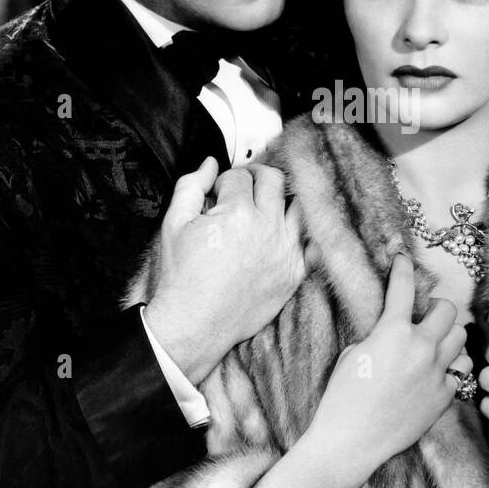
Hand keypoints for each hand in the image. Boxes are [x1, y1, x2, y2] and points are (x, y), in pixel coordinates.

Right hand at [145, 157, 306, 383]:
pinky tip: (291, 231)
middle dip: (258, 177)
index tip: (219, 192)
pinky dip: (307, 233)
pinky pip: (315, 243)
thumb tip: (210, 164)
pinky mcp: (295, 273)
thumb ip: (190, 186)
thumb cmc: (182, 277)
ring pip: (300, 205)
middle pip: (275, 181)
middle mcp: (267, 227)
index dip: (226, 180)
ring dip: (284, 199)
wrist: (194, 323)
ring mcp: (285, 250)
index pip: (241, 176)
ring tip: (268, 205)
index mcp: (237, 212)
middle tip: (245, 189)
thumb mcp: (173, 224)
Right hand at [307, 254, 468, 484]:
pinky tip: (437, 372)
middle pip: (448, 310)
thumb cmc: (343, 398)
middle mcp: (421, 346)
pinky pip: (461, 371)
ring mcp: (436, 372)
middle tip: (425, 316)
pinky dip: (451, 367)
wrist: (351, 441)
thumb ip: (379, 336)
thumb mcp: (353, 354)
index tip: (403, 261)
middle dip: (436, 309)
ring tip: (435, 345)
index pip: (403, 286)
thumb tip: (393, 330)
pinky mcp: (444, 396)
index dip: (403, 268)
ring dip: (449, 337)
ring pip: (462, 339)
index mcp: (392, 330)